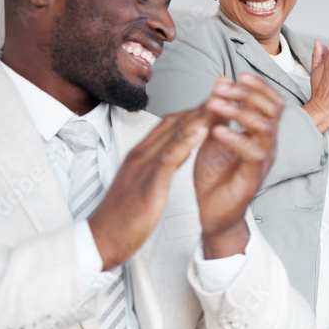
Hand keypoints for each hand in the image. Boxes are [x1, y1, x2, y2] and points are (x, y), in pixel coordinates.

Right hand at [89, 108, 211, 269]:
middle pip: (175, 122)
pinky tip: (202, 131)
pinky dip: (186, 141)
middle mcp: (141, 155)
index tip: (217, 99)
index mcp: (141, 155)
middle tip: (226, 89)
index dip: (195, 110)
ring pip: (173, 134)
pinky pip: (169, 157)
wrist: (102, 239)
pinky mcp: (148, 183)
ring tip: (221, 101)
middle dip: (202, 105)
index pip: (170, 124)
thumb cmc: (123, 216)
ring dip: (199, 116)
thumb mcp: (143, 184)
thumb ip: (157, 168)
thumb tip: (174, 156)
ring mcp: (143, 167)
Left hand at [193, 74, 284, 258]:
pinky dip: (234, 137)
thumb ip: (217, 112)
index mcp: (260, 134)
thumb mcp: (211, 136)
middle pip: (272, 110)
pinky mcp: (253, 177)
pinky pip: (252, 152)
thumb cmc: (215, 176)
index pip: (272, 102)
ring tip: (214, 104)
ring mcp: (262, 160)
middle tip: (223, 88)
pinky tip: (216, 131)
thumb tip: (221, 81)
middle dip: (248, 93)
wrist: (212, 212)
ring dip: (239, 111)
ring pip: (264, 127)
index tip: (238, 75)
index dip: (259, 86)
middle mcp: (266, 144)